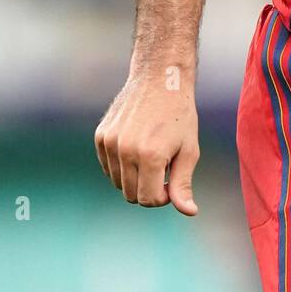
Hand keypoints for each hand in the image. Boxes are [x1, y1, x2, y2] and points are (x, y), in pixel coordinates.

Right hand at [95, 71, 199, 214]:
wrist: (159, 79)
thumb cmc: (180, 116)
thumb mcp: (189, 150)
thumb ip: (184, 184)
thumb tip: (190, 212)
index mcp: (150, 156)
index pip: (149, 199)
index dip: (164, 196)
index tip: (173, 178)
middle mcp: (126, 150)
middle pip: (131, 195)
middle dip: (149, 189)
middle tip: (165, 167)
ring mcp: (110, 143)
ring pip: (118, 183)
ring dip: (135, 177)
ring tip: (152, 154)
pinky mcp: (100, 136)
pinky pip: (108, 167)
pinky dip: (122, 166)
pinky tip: (137, 146)